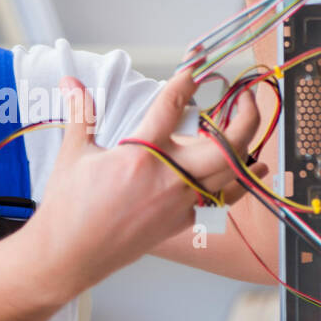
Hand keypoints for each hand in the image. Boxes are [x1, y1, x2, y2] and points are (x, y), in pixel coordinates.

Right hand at [21, 72, 259, 297]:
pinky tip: (251, 170)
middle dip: (246, 116)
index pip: (172, 106)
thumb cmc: (68, 208)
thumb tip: (70, 82)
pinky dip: (239, 182)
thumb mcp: (74, 154)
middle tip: (244, 96)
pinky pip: (221, 199)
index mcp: (141, 155)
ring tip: (249, 124)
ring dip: (247, 146)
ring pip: (232, 174)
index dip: (187, 81)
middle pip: (227, 144)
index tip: (195, 66)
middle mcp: (168, 178)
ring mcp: (179, 203)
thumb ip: (82, 113)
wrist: (69, 255)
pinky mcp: (182, 222)